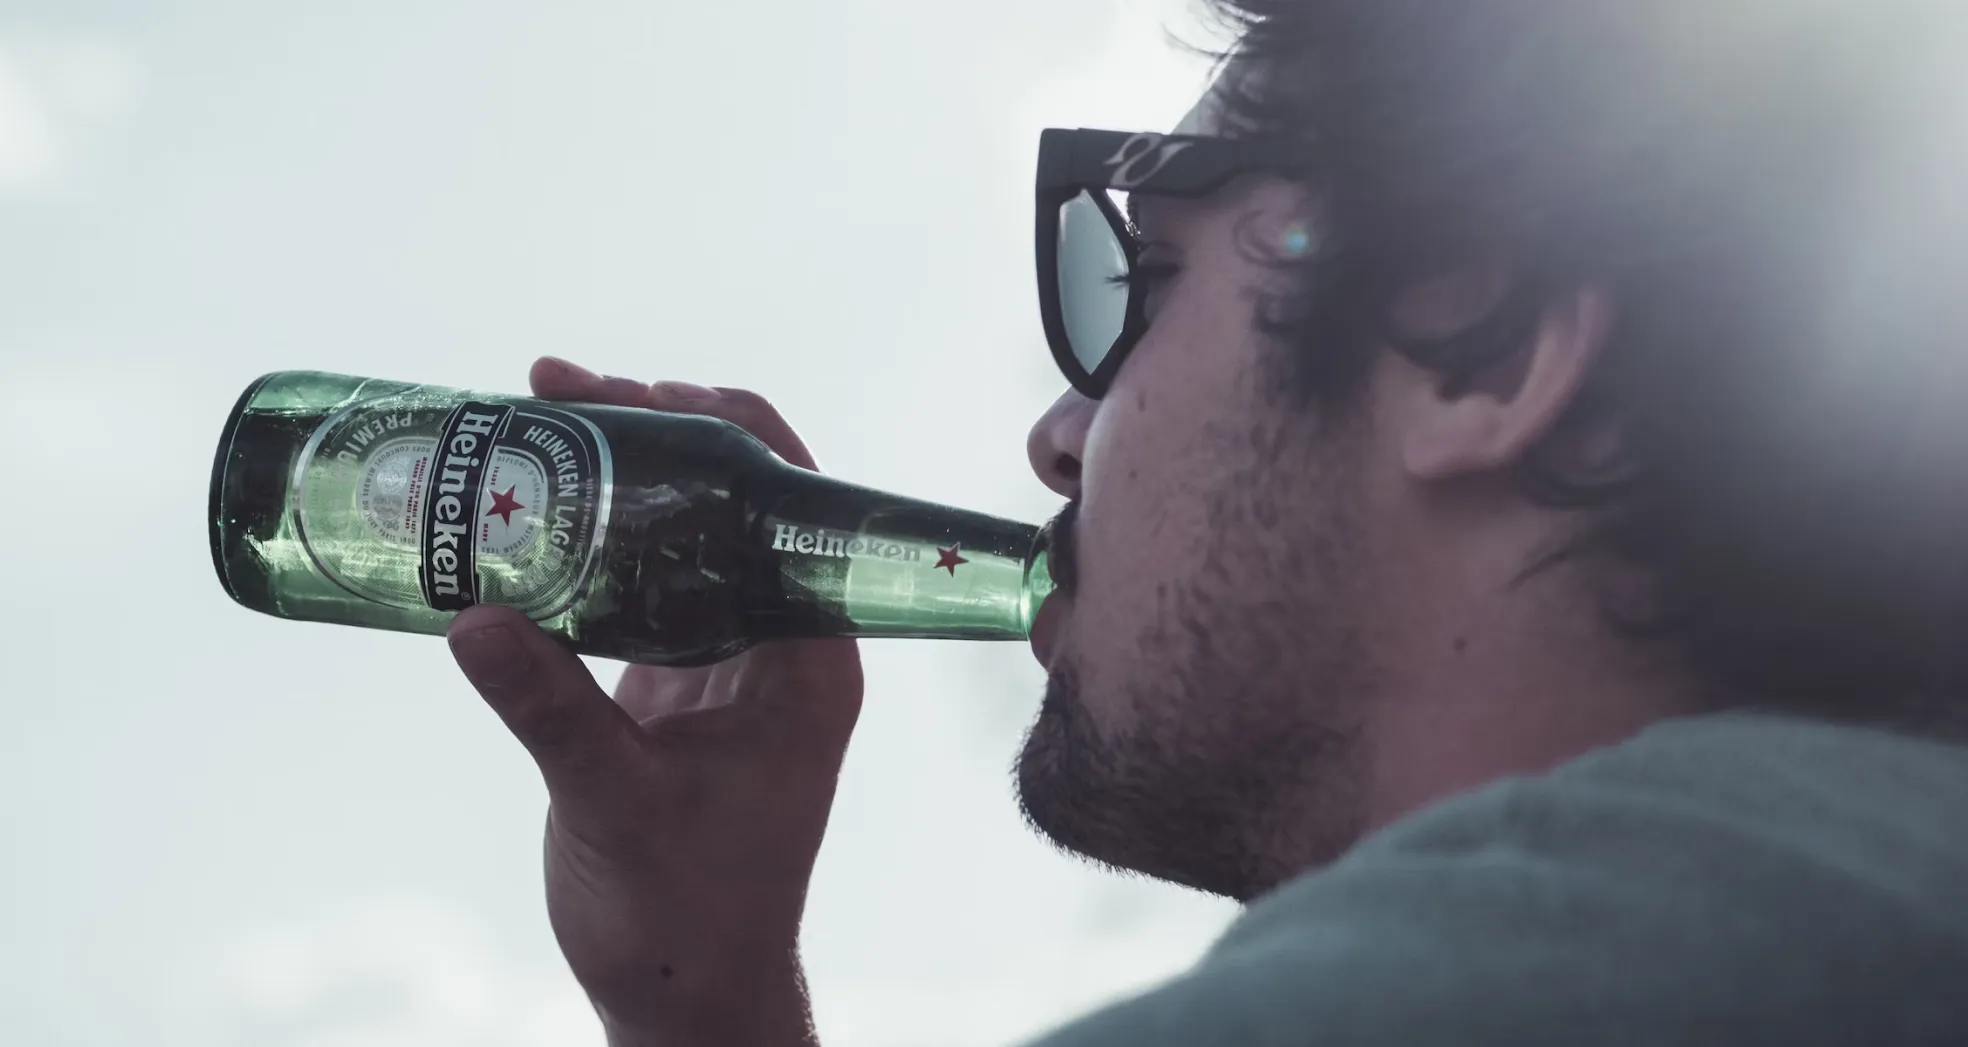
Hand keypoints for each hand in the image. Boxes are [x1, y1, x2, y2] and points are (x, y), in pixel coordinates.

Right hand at [448, 358, 861, 1046]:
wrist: (686, 987)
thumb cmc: (689, 911)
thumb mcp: (617, 803)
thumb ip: (550, 711)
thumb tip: (471, 615)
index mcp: (810, 658)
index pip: (790, 504)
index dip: (723, 430)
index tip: (636, 388)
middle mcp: (781, 643)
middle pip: (730, 500)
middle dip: (650, 433)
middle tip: (556, 386)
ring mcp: (727, 658)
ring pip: (681, 533)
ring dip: (614, 478)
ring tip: (532, 418)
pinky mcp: (674, 682)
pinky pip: (638, 584)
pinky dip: (588, 541)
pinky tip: (525, 507)